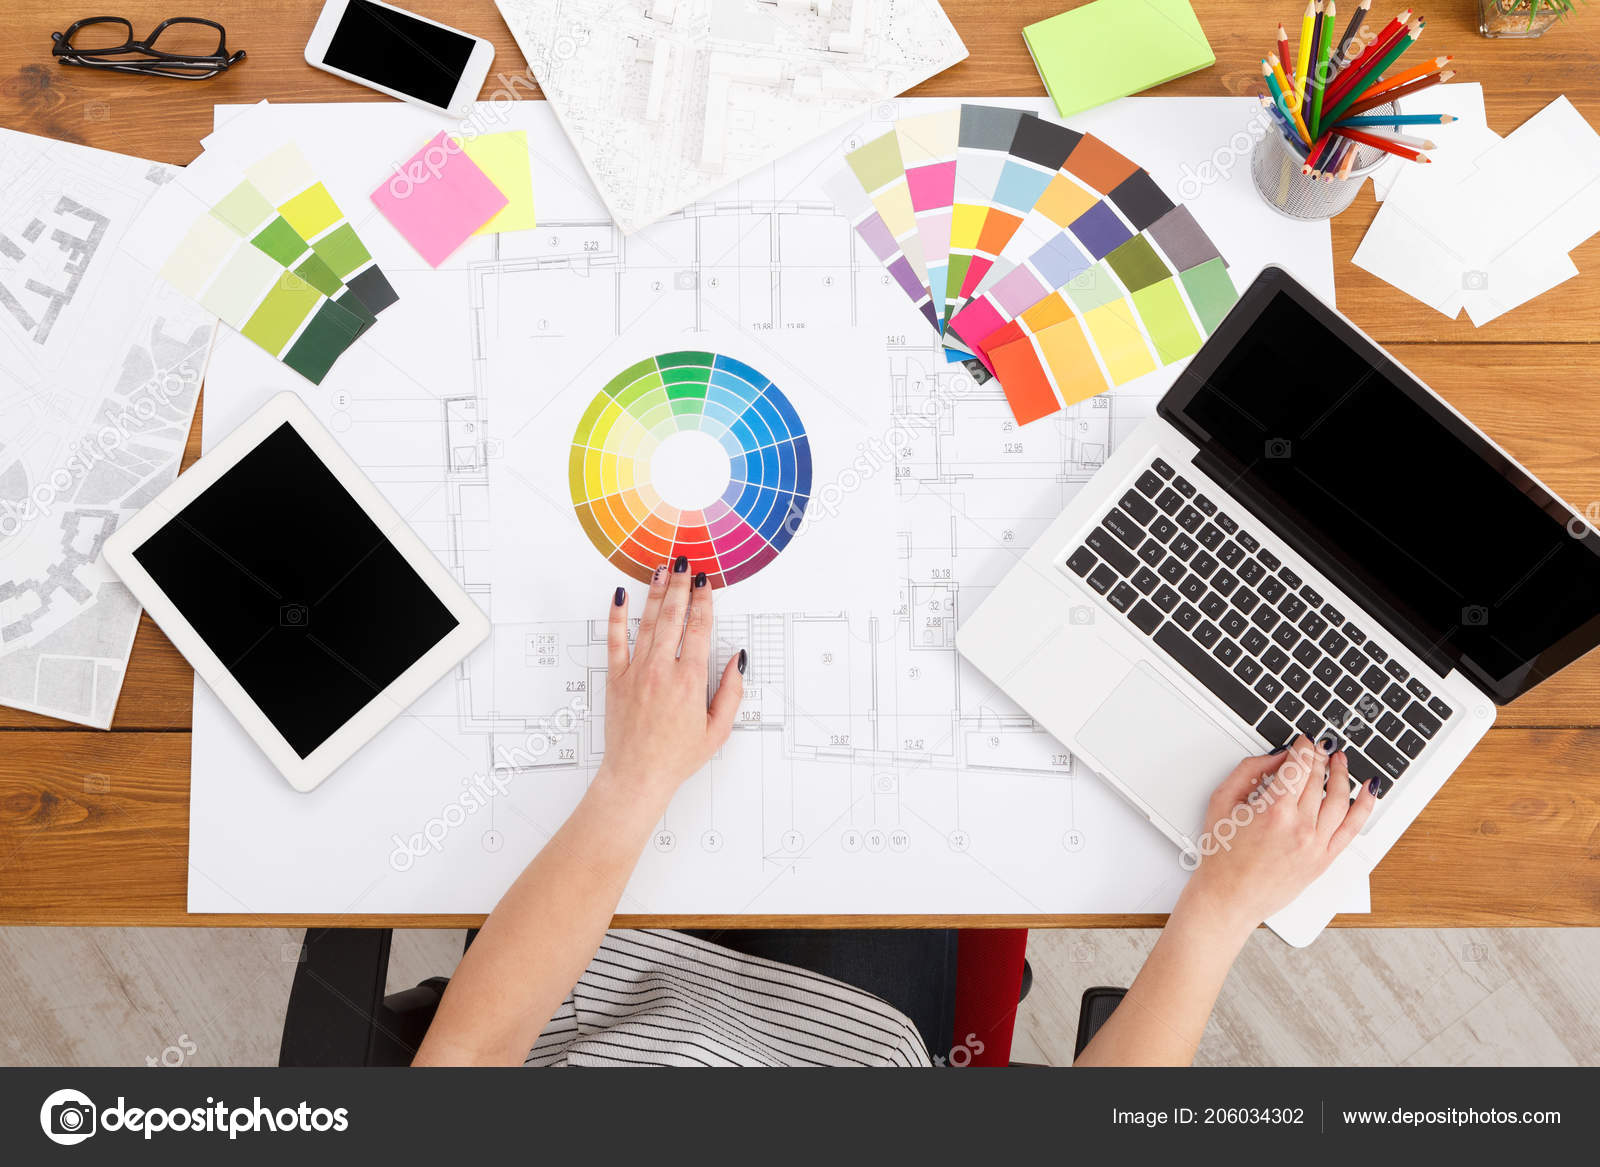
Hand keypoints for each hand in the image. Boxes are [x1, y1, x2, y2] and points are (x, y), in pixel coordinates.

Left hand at [598, 557, 744, 803]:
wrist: (636, 776)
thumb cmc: (676, 758)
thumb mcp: (717, 730)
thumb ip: (731, 692)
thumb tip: (738, 660)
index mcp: (690, 681)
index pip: (699, 629)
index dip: (703, 601)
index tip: (705, 583)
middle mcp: (662, 671)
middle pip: (673, 617)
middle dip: (680, 586)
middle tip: (685, 564)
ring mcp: (636, 673)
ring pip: (647, 623)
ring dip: (655, 593)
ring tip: (661, 570)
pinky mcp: (616, 679)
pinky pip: (614, 641)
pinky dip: (616, 616)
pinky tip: (620, 596)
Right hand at [1180, 735, 1376, 935]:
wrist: (1229, 898)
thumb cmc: (1222, 857)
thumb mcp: (1221, 802)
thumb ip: (1248, 771)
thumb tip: (1276, 757)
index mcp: (1273, 810)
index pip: (1297, 766)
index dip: (1303, 747)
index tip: (1303, 739)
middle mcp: (1300, 826)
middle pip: (1317, 779)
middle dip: (1319, 756)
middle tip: (1319, 745)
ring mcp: (1316, 844)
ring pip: (1339, 798)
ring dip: (1341, 774)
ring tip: (1340, 760)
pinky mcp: (1324, 859)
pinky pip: (1353, 828)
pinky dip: (1365, 805)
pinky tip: (1369, 790)